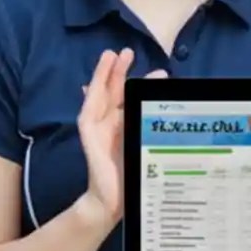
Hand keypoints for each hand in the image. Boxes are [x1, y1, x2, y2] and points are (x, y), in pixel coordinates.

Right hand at [76, 50, 166, 222]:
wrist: (113, 199)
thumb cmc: (132, 176)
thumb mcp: (145, 146)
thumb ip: (148, 127)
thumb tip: (162, 110)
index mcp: (124, 125)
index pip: (129, 98)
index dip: (139, 83)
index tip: (157, 72)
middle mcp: (109, 123)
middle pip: (114, 91)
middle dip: (120, 71)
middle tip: (129, 51)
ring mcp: (97, 127)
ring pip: (101, 95)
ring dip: (104, 75)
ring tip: (111, 55)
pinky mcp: (88, 133)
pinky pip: (89, 109)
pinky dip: (91, 94)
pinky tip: (94, 81)